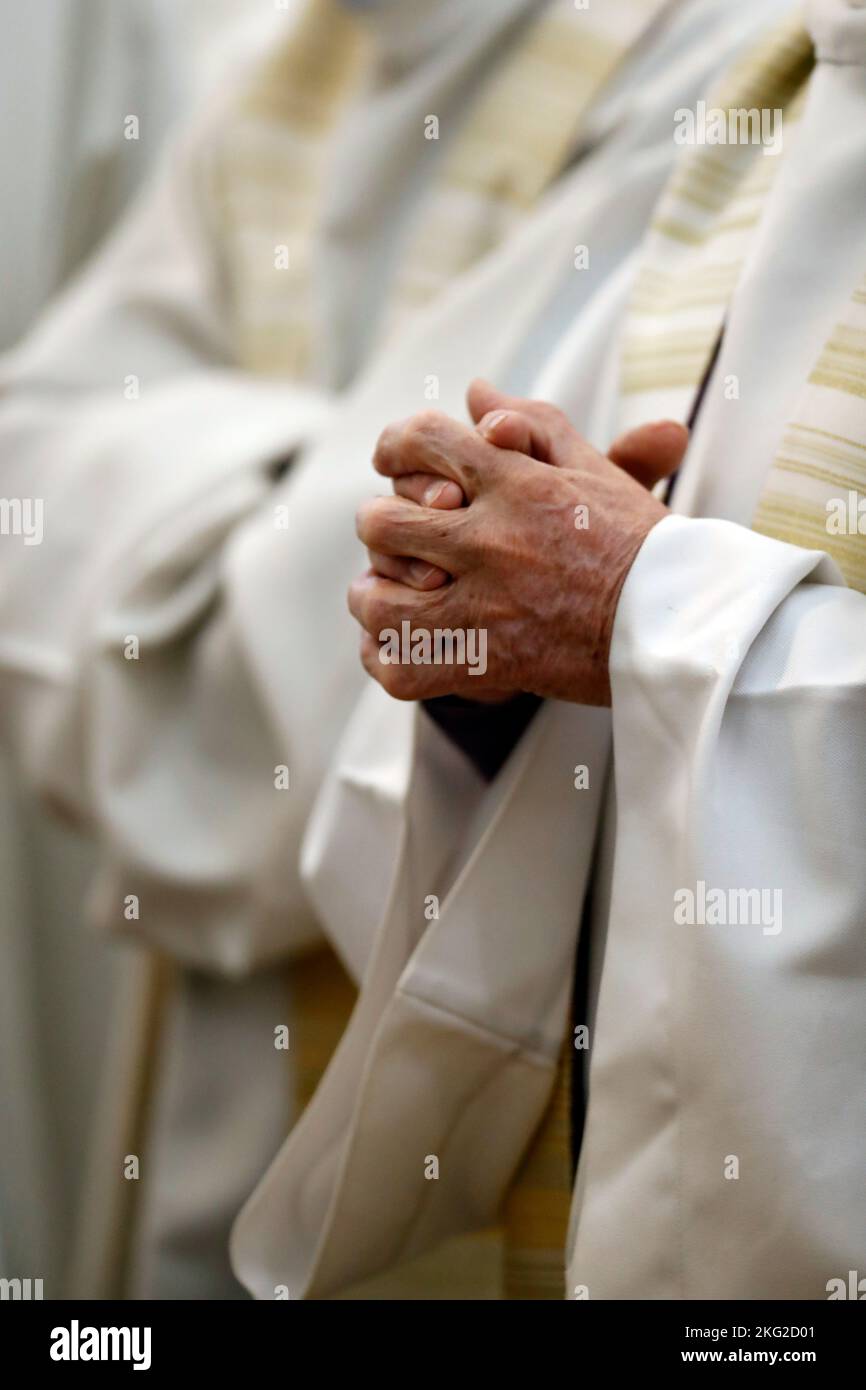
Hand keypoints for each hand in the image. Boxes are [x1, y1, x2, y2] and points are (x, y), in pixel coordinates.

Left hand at [351, 382, 687, 705]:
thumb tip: (476, 391)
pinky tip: (401, 644)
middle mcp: (491, 540)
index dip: (393, 447)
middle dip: (379, 526)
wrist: (675, 629)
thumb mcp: (591, 470)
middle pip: (381, 522)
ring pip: (377, 599)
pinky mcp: (484, 664)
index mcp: (517, 484)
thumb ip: (533, 424)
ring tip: (386, 597)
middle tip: (391, 537)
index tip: (390, 460)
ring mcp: (482, 605)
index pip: (420, 441)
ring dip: (374, 597)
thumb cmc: (637, 545)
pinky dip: (387, 657)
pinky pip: (399, 666)